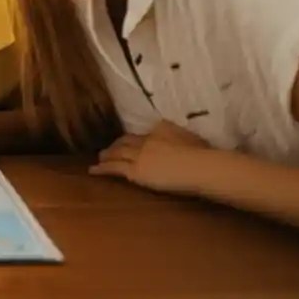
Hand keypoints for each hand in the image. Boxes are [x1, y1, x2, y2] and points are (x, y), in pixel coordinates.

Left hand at [89, 120, 211, 194]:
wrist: (200, 166)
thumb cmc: (205, 156)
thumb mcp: (195, 141)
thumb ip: (185, 141)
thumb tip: (187, 144)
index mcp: (162, 128)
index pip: (144, 134)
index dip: (137, 139)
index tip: (134, 142)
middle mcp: (147, 138)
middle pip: (127, 141)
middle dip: (117, 144)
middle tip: (110, 148)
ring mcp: (139, 154)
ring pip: (118, 152)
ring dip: (107, 154)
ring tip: (100, 157)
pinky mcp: (135, 170)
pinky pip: (114, 168)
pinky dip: (102, 169)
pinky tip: (93, 170)